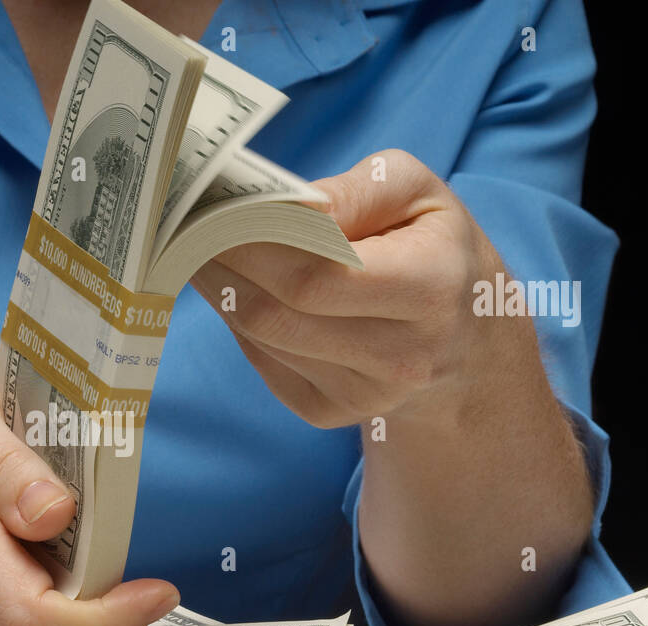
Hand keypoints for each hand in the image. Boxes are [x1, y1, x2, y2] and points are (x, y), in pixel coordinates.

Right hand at [0, 375, 178, 625]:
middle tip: (87, 508)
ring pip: (37, 609)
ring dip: (61, 569)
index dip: (105, 617)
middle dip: (95, 571)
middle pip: (52, 610)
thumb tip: (59, 513)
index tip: (157, 593)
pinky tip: (3, 535)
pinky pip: (17, 612)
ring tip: (24, 508)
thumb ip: (1, 458)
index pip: (32, 611)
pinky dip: (32, 577)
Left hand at [190, 149, 522, 429]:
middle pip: (278, 313)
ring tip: (199, 246)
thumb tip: (286, 206)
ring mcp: (363, 395)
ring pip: (262, 337)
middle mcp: (402, 356)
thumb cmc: (432, 245)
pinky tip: (238, 286)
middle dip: (221, 264)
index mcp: (431, 289)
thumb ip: (355, 191)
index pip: (320, 275)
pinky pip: (263, 361)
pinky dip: (240, 320)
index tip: (213, 208)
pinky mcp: (329, 413)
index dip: (254, 244)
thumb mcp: (417, 193)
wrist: (462, 334)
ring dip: (220, 289)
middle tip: (185, 224)